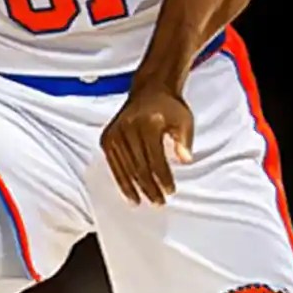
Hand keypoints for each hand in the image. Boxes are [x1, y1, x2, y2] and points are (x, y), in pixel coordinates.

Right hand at [100, 85, 194, 205]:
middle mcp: (129, 127)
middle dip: (149, 187)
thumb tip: (185, 160)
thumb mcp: (184, 120)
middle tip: (158, 202)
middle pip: (139, 166)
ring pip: (125, 168)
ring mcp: (115, 132)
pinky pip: (113, 164)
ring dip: (135, 188)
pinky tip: (129, 193)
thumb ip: (185, 140)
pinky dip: (121, 180)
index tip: (170, 191)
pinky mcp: (107, 137)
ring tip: (144, 202)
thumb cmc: (169, 107)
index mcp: (149, 123)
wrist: (150, 90)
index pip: (155, 158)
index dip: (162, 177)